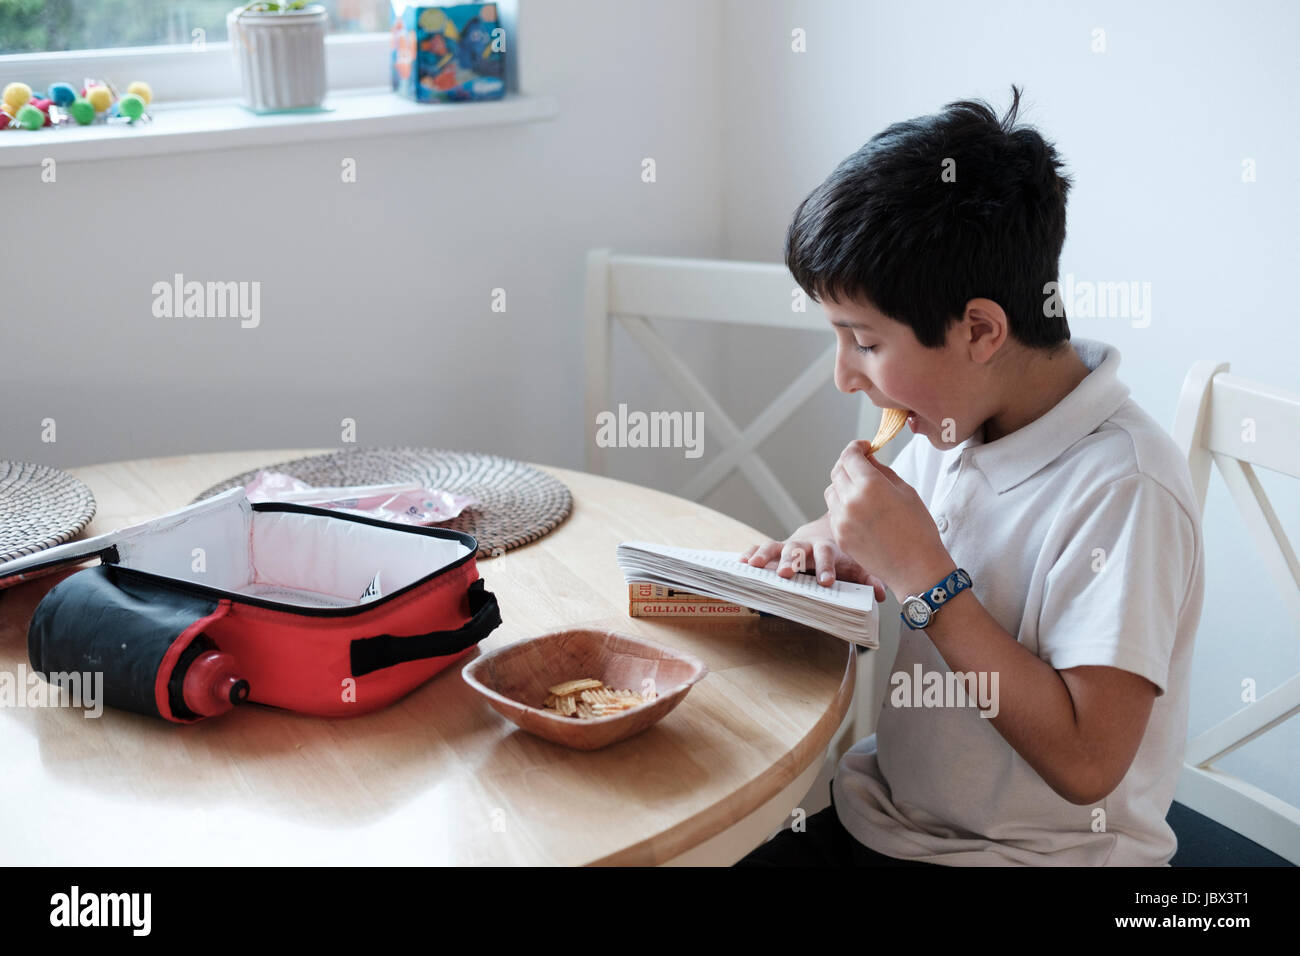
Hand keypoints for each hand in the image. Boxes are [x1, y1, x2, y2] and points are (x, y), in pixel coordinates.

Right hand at [738, 518, 887, 601]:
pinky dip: (753, 552)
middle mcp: (808, 544)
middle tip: (785, 573)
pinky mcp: (779, 547)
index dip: (826, 568)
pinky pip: (764, 547)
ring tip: (753, 565)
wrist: (833, 526)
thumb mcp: (858, 562)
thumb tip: (882, 594)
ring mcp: (791, 545)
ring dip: (766, 556)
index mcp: (829, 548)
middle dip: (791, 561)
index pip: (827, 556)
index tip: (826, 582)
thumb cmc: (846, 551)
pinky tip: (742, 561)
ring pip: (777, 547)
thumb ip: (869, 577)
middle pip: (798, 550)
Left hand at [825, 441, 951, 601]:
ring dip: (843, 485)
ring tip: (862, 490)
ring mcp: (841, 520)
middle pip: (837, 471)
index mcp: (869, 486)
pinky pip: (834, 512)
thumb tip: (868, 459)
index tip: (864, 447)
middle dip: (848, 464)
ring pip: (831, 491)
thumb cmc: (918, 528)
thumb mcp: (905, 490)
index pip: (849, 455)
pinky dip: (842, 505)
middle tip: (862, 465)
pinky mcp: (839, 536)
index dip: (856, 447)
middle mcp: (850, 501)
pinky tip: (860, 510)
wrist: (916, 567)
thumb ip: (882, 471)